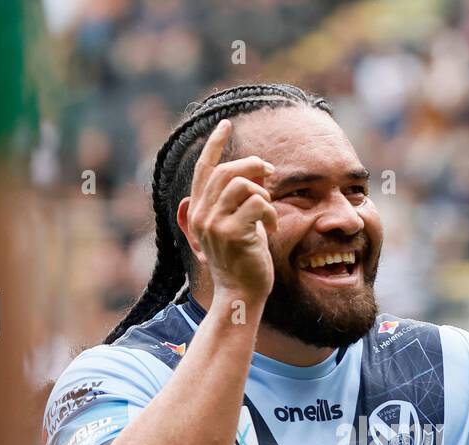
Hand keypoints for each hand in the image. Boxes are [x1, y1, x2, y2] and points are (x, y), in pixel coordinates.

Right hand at [187, 119, 278, 306]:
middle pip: (228, 171)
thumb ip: (233, 203)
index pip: (203, 169)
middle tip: (271, 175)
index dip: (215, 144)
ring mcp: (213, 224)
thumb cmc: (241, 263)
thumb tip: (251, 173)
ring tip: (269, 213)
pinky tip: (271, 229)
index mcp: (197, 212)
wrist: (240, 295)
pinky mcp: (231, 233)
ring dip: (264, 194)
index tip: (226, 124)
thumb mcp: (233, 228)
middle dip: (254, 167)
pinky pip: (257, 203)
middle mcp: (200, 215)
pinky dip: (270, 213)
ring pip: (243, 185)